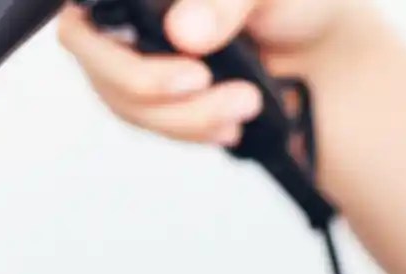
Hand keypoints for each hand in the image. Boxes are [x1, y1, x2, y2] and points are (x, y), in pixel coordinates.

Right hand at [57, 0, 354, 145]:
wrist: (313, 48)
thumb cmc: (290, 4)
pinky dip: (190, 129)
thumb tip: (184, 30)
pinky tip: (228, 123)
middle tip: (203, 82)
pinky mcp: (148, 100)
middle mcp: (125, 19)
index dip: (108, 45)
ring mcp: (130, 61)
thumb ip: (226, 2)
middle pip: (97, 59)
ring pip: (124, 102)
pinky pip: (150, 125)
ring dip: (184, 115)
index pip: (91, 8)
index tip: (167, 61)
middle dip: (149, 83)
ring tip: (244, 103)